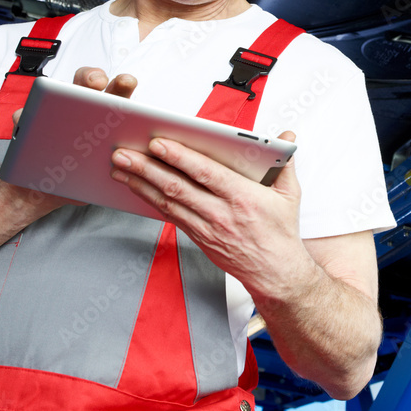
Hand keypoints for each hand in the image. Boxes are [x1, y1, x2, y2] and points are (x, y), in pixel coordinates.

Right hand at [0, 66, 138, 214]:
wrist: (42, 190)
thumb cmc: (79, 174)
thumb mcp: (105, 169)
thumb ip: (123, 158)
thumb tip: (144, 160)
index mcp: (104, 115)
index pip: (115, 91)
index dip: (122, 84)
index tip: (128, 81)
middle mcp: (78, 108)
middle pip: (86, 82)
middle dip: (92, 77)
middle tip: (97, 82)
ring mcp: (50, 113)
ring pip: (52, 91)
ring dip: (55, 92)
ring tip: (58, 97)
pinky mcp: (26, 124)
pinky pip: (23, 115)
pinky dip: (24, 117)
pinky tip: (25, 123)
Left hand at [109, 131, 316, 301]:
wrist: (276, 273)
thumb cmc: (281, 233)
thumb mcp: (290, 195)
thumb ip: (285, 163)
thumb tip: (287, 137)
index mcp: (243, 198)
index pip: (205, 173)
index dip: (180, 157)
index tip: (159, 143)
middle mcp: (220, 213)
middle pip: (177, 187)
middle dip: (147, 168)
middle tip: (124, 154)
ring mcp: (206, 228)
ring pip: (168, 202)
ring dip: (141, 183)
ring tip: (120, 167)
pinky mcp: (198, 237)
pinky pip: (170, 215)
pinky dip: (150, 200)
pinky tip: (137, 187)